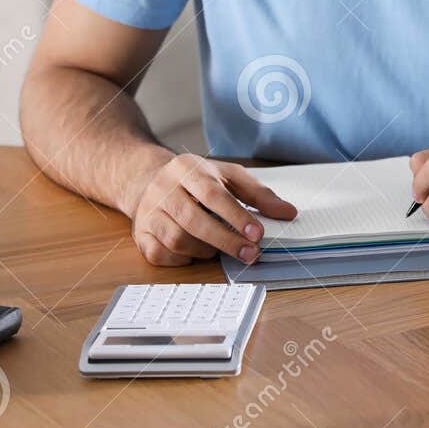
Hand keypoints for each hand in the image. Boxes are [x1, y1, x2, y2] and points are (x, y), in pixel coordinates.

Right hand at [125, 152, 297, 266]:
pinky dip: (184, 258)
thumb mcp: (228, 177)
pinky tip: (197, 251)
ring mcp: (148, 212)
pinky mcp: (140, 234)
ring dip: (205, 250)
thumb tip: (288, 213)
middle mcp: (163, 189)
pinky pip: (163, 254)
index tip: (258, 235)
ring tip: (220, 248)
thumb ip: (258, 195)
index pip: (213, 195)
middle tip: (250, 254)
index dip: (237, 217)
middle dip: (226, 241)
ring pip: (178, 240)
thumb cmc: (197, 181)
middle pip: (194, 221)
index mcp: (187, 169)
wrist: (148, 181)